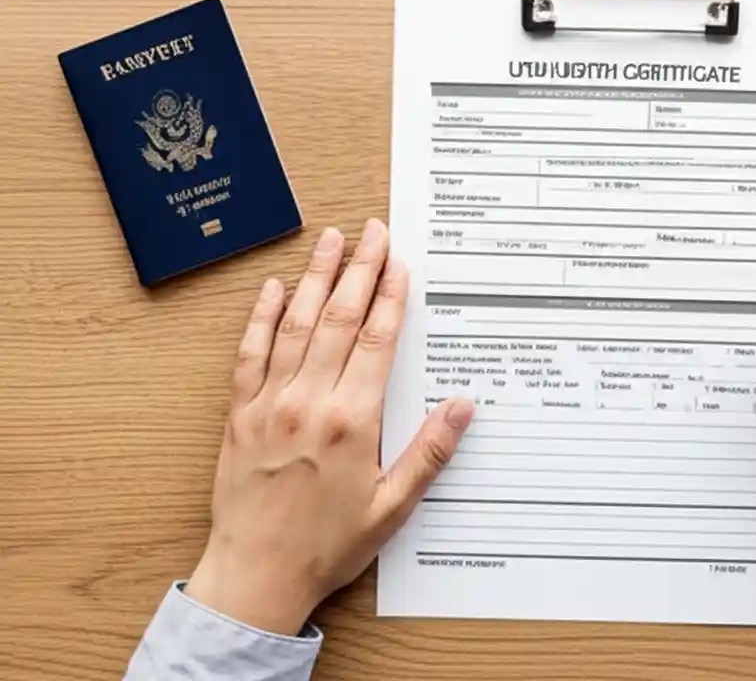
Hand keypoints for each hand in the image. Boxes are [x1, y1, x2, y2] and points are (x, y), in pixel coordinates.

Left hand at [185, 220, 474, 634]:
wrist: (256, 575)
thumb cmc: (327, 546)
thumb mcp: (393, 507)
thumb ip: (429, 452)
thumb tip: (463, 406)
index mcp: (352, 422)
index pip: (376, 340)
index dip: (390, 295)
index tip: (399, 262)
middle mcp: (309, 402)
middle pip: (338, 319)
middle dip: (358, 269)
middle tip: (371, 231)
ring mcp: (270, 404)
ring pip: (295, 325)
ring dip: (314, 278)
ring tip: (329, 241)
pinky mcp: (239, 415)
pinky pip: (251, 353)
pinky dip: (262, 317)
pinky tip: (273, 289)